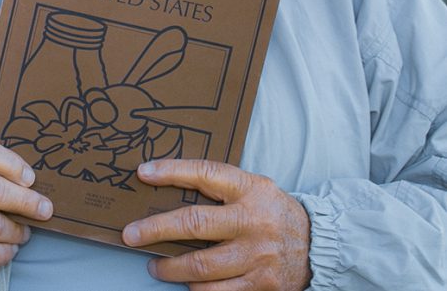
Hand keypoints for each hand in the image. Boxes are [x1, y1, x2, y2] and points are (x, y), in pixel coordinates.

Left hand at [122, 160, 311, 290]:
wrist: (318, 243)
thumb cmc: (272, 210)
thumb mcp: (252, 187)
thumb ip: (219, 188)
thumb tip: (169, 191)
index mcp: (248, 189)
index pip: (204, 174)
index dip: (171, 171)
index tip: (143, 173)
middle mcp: (252, 220)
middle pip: (194, 224)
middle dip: (156, 229)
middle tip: (131, 234)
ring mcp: (257, 256)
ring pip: (201, 266)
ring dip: (170, 268)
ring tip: (155, 265)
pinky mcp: (262, 285)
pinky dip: (196, 290)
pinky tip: (187, 284)